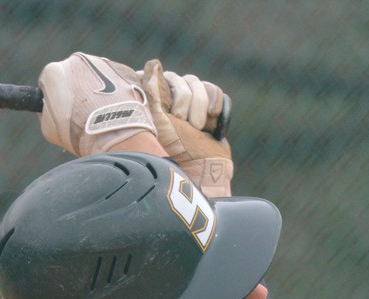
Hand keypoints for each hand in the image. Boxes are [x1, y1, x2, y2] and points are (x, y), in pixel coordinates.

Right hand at [38, 52, 155, 156]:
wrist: (115, 132)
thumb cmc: (78, 131)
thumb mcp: (49, 128)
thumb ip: (46, 111)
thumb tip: (50, 109)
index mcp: (54, 70)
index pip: (50, 82)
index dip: (55, 100)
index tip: (63, 113)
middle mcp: (78, 60)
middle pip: (75, 76)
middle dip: (78, 92)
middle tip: (84, 115)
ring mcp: (104, 63)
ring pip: (98, 77)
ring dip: (99, 93)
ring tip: (104, 117)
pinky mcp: (125, 70)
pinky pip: (119, 82)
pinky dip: (119, 94)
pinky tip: (119, 112)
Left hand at [141, 59, 232, 198]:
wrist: (202, 166)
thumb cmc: (174, 147)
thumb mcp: (158, 118)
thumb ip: (153, 88)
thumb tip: (154, 62)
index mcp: (152, 101)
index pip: (161, 77)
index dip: (171, 95)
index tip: (172, 115)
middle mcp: (170, 99)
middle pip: (183, 80)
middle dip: (186, 104)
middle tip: (185, 126)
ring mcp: (190, 103)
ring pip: (198, 84)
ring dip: (199, 109)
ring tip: (198, 129)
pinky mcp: (209, 107)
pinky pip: (214, 90)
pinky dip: (215, 107)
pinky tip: (211, 124)